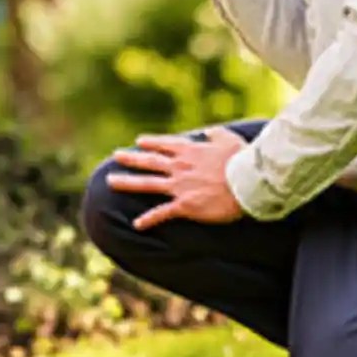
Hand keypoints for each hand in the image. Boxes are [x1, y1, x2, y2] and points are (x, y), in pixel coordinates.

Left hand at [106, 126, 248, 229]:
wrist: (246, 182)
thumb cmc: (241, 159)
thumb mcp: (228, 138)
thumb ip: (215, 134)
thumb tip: (207, 131)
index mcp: (189, 150)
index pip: (165, 144)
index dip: (151, 143)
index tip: (139, 141)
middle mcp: (179, 166)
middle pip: (149, 161)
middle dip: (131, 158)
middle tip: (116, 155)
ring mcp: (179, 186)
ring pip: (147, 183)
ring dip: (127, 182)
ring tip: (110, 182)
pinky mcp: (184, 205)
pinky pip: (162, 213)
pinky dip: (149, 219)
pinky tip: (137, 225)